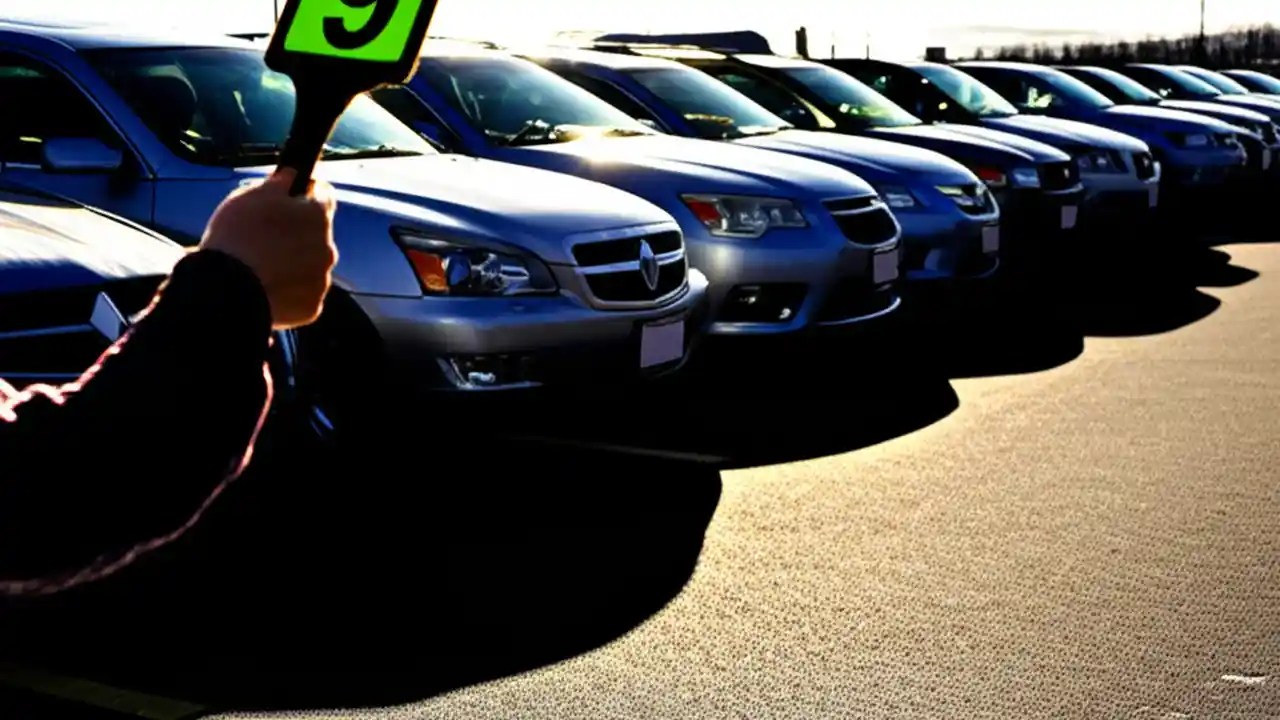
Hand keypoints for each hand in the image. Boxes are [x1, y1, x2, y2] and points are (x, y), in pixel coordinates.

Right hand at [199, 168, 338, 329]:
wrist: (226, 292)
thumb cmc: (237, 237)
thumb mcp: (251, 196)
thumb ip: (280, 183)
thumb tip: (295, 174)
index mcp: (317, 215)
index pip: (323, 195)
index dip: (304, 194)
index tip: (288, 199)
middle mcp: (328, 247)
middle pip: (316, 235)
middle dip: (297, 233)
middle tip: (264, 239)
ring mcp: (322, 280)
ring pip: (310, 266)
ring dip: (293, 264)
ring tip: (260, 267)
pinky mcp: (312, 306)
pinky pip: (303, 295)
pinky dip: (289, 292)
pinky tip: (265, 289)